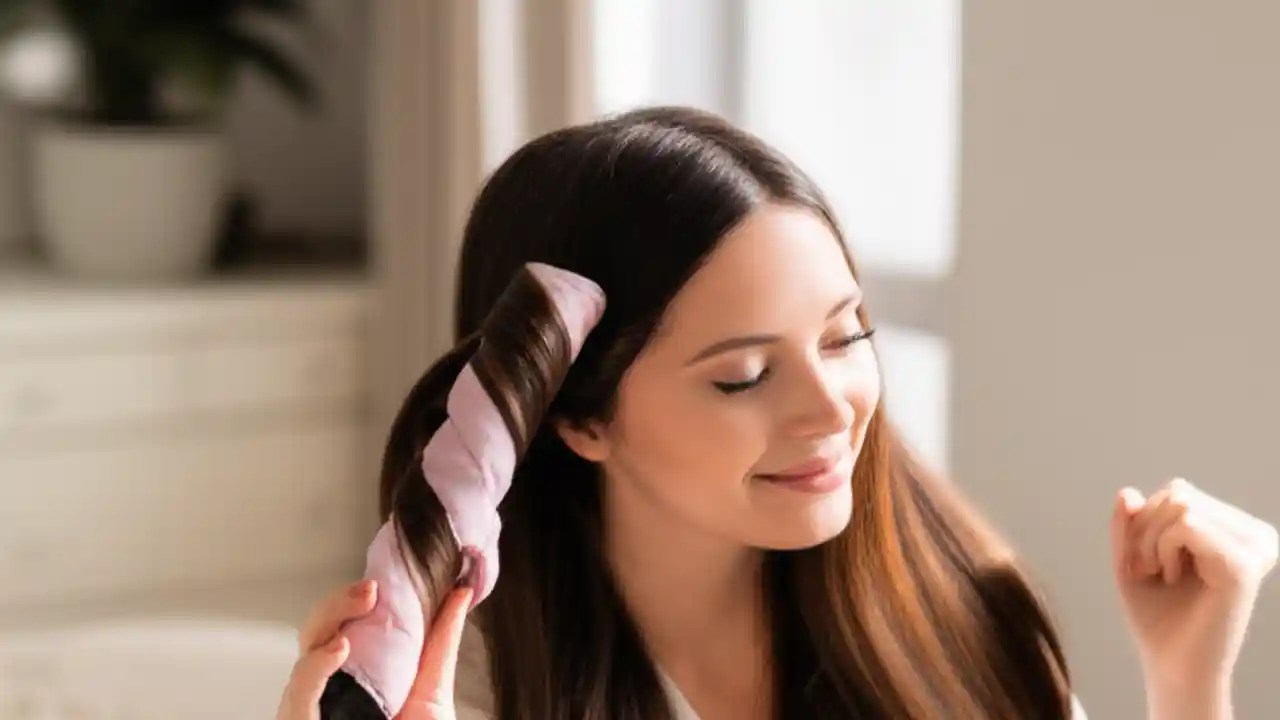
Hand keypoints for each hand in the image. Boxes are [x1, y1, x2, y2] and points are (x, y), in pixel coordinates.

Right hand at [275, 579, 474, 719]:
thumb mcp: (434, 692)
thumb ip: (441, 642)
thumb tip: (459, 594)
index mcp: (356, 678)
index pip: (340, 628)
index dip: (351, 602)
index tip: (379, 585)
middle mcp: (328, 692)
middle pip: (315, 634)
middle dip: (338, 603)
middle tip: (370, 590)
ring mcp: (313, 710)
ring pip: (303, 655)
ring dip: (328, 622)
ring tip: (361, 606)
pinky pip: (299, 693)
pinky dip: (316, 666)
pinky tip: (339, 649)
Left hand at [1110, 478, 1277, 694]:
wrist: (1170, 665)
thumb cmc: (1156, 616)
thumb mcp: (1132, 557)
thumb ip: (1128, 523)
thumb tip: (1127, 491)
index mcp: (1238, 531)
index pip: (1179, 491)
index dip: (1146, 523)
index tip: (1151, 563)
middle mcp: (1255, 536)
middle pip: (1179, 491)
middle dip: (1145, 529)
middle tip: (1152, 572)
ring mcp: (1253, 548)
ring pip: (1180, 502)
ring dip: (1150, 541)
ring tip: (1163, 576)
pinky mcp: (1242, 564)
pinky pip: (1184, 524)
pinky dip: (1160, 548)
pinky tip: (1173, 579)